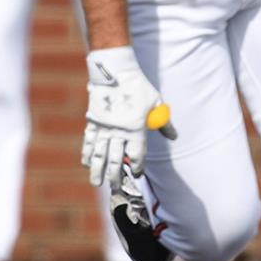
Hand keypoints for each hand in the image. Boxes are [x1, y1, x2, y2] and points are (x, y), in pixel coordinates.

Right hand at [81, 46, 167, 191]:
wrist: (115, 72)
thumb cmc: (138, 87)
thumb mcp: (156, 103)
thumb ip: (163, 123)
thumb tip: (174, 136)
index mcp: (136, 129)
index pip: (136, 155)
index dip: (137, 166)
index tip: (137, 173)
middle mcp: (119, 132)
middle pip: (116, 160)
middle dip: (115, 176)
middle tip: (114, 188)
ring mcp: (104, 128)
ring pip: (99, 155)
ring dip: (97, 171)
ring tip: (96, 183)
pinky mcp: (93, 121)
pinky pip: (88, 142)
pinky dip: (87, 153)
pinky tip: (86, 163)